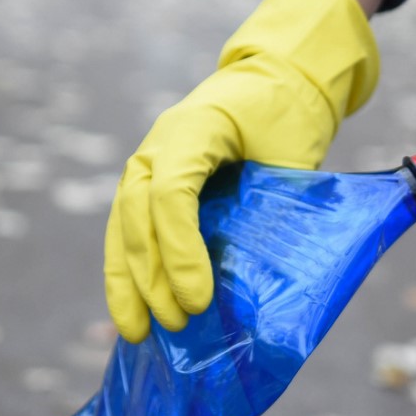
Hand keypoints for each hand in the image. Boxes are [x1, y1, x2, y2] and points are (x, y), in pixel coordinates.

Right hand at [105, 0, 380, 341]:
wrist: (275, 81)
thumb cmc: (288, 119)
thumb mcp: (293, 155)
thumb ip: (276, 208)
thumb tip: (266, 285)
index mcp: (194, 128)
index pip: (171, 194)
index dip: (181, 251)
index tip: (200, 299)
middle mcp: (158, 145)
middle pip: (136, 216)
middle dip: (152, 277)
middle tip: (179, 323)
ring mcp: (146, 163)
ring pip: (121, 227)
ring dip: (127, 283)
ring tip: (136, 333)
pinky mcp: (147, 186)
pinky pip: (128, 231)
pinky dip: (128, 271)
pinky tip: (131, 311)